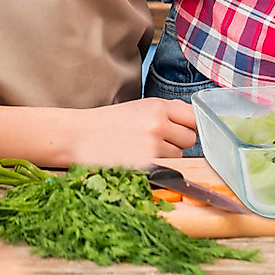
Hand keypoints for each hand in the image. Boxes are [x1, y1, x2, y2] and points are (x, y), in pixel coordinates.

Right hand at [62, 98, 197, 167]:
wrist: (80, 135)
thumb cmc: (107, 122)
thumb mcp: (138, 107)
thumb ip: (165, 111)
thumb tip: (190, 118)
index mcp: (157, 105)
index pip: (194, 116)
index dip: (191, 124)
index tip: (188, 128)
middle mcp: (158, 124)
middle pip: (191, 138)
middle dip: (179, 141)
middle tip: (160, 140)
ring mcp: (153, 146)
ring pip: (180, 155)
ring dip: (168, 155)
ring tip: (145, 149)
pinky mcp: (147, 166)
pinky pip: (166, 169)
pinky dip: (158, 167)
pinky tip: (141, 159)